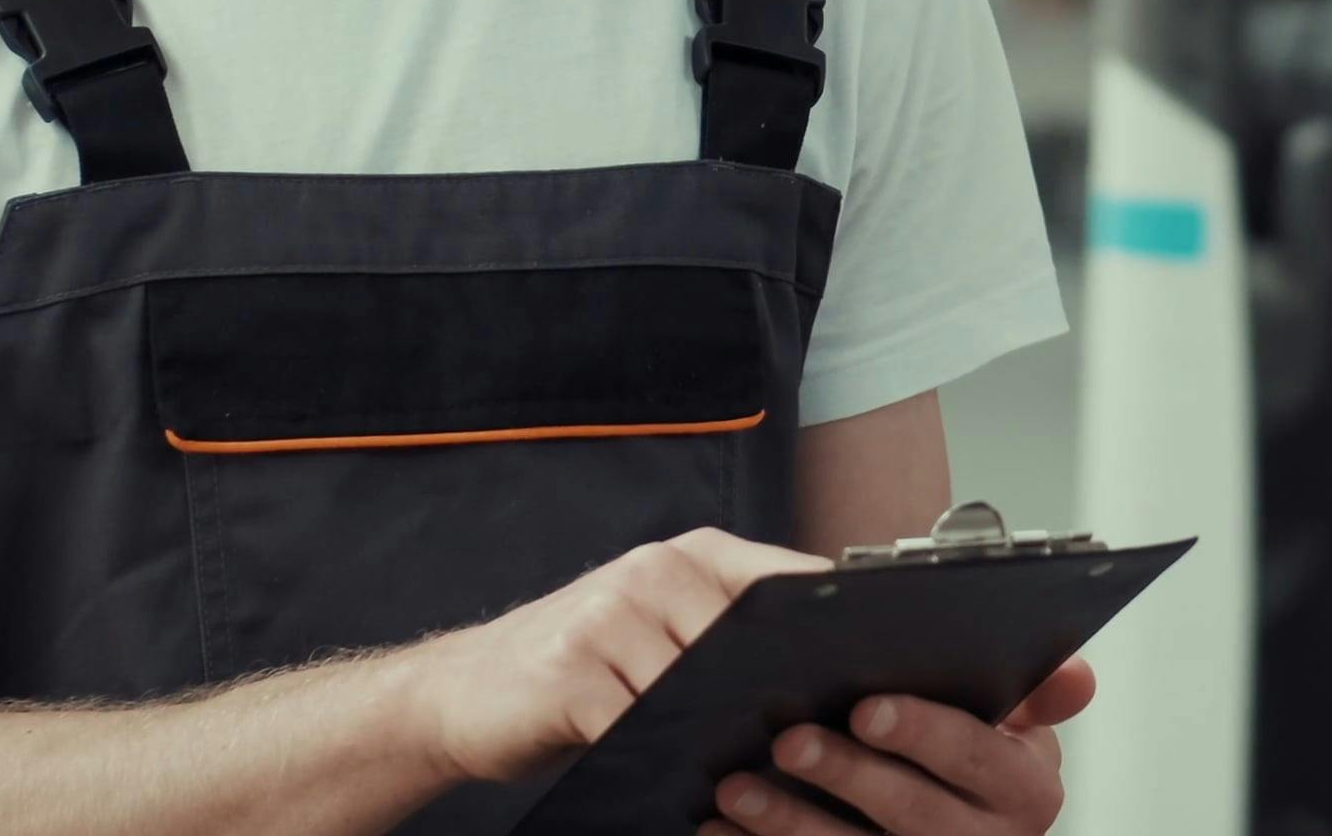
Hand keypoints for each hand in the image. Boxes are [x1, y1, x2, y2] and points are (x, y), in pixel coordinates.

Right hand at [395, 529, 829, 785]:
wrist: (458, 691)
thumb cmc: (574, 667)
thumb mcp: (654, 624)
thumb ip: (725, 626)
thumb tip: (825, 667)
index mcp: (689, 556)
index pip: (788, 579)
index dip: (835, 624)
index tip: (873, 667)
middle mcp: (655, 572)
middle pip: (756, 640)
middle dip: (778, 693)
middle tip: (806, 737)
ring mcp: (612, 618)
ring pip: (705, 686)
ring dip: (724, 733)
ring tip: (743, 763)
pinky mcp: (576, 674)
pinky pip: (646, 725)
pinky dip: (668, 757)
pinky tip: (679, 774)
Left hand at [704, 657, 1095, 835]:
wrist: (957, 828)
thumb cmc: (969, 756)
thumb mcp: (1013, 722)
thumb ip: (1035, 692)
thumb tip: (1075, 677)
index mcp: (1027, 791)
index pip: (980, 758)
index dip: (924, 733)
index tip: (867, 707)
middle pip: (915, 817)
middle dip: (847, 776)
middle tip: (789, 739)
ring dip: (790, 825)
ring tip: (735, 786)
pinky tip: (723, 829)